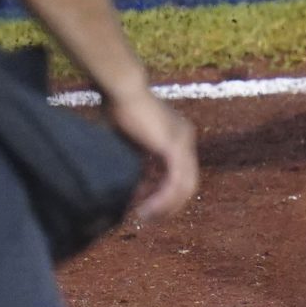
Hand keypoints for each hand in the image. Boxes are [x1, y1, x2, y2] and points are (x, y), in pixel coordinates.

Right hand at [103, 83, 200, 223]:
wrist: (121, 89)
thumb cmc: (118, 108)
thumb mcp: (130, 141)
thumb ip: (137, 161)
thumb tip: (133, 187)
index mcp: (177, 136)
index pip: (179, 172)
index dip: (164, 192)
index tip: (144, 203)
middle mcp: (185, 138)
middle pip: (187, 182)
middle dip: (170, 203)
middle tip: (150, 217)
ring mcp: (183, 142)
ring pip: (184, 185)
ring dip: (166, 205)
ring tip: (146, 217)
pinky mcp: (174, 146)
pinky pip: (174, 181)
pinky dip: (163, 198)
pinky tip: (149, 208)